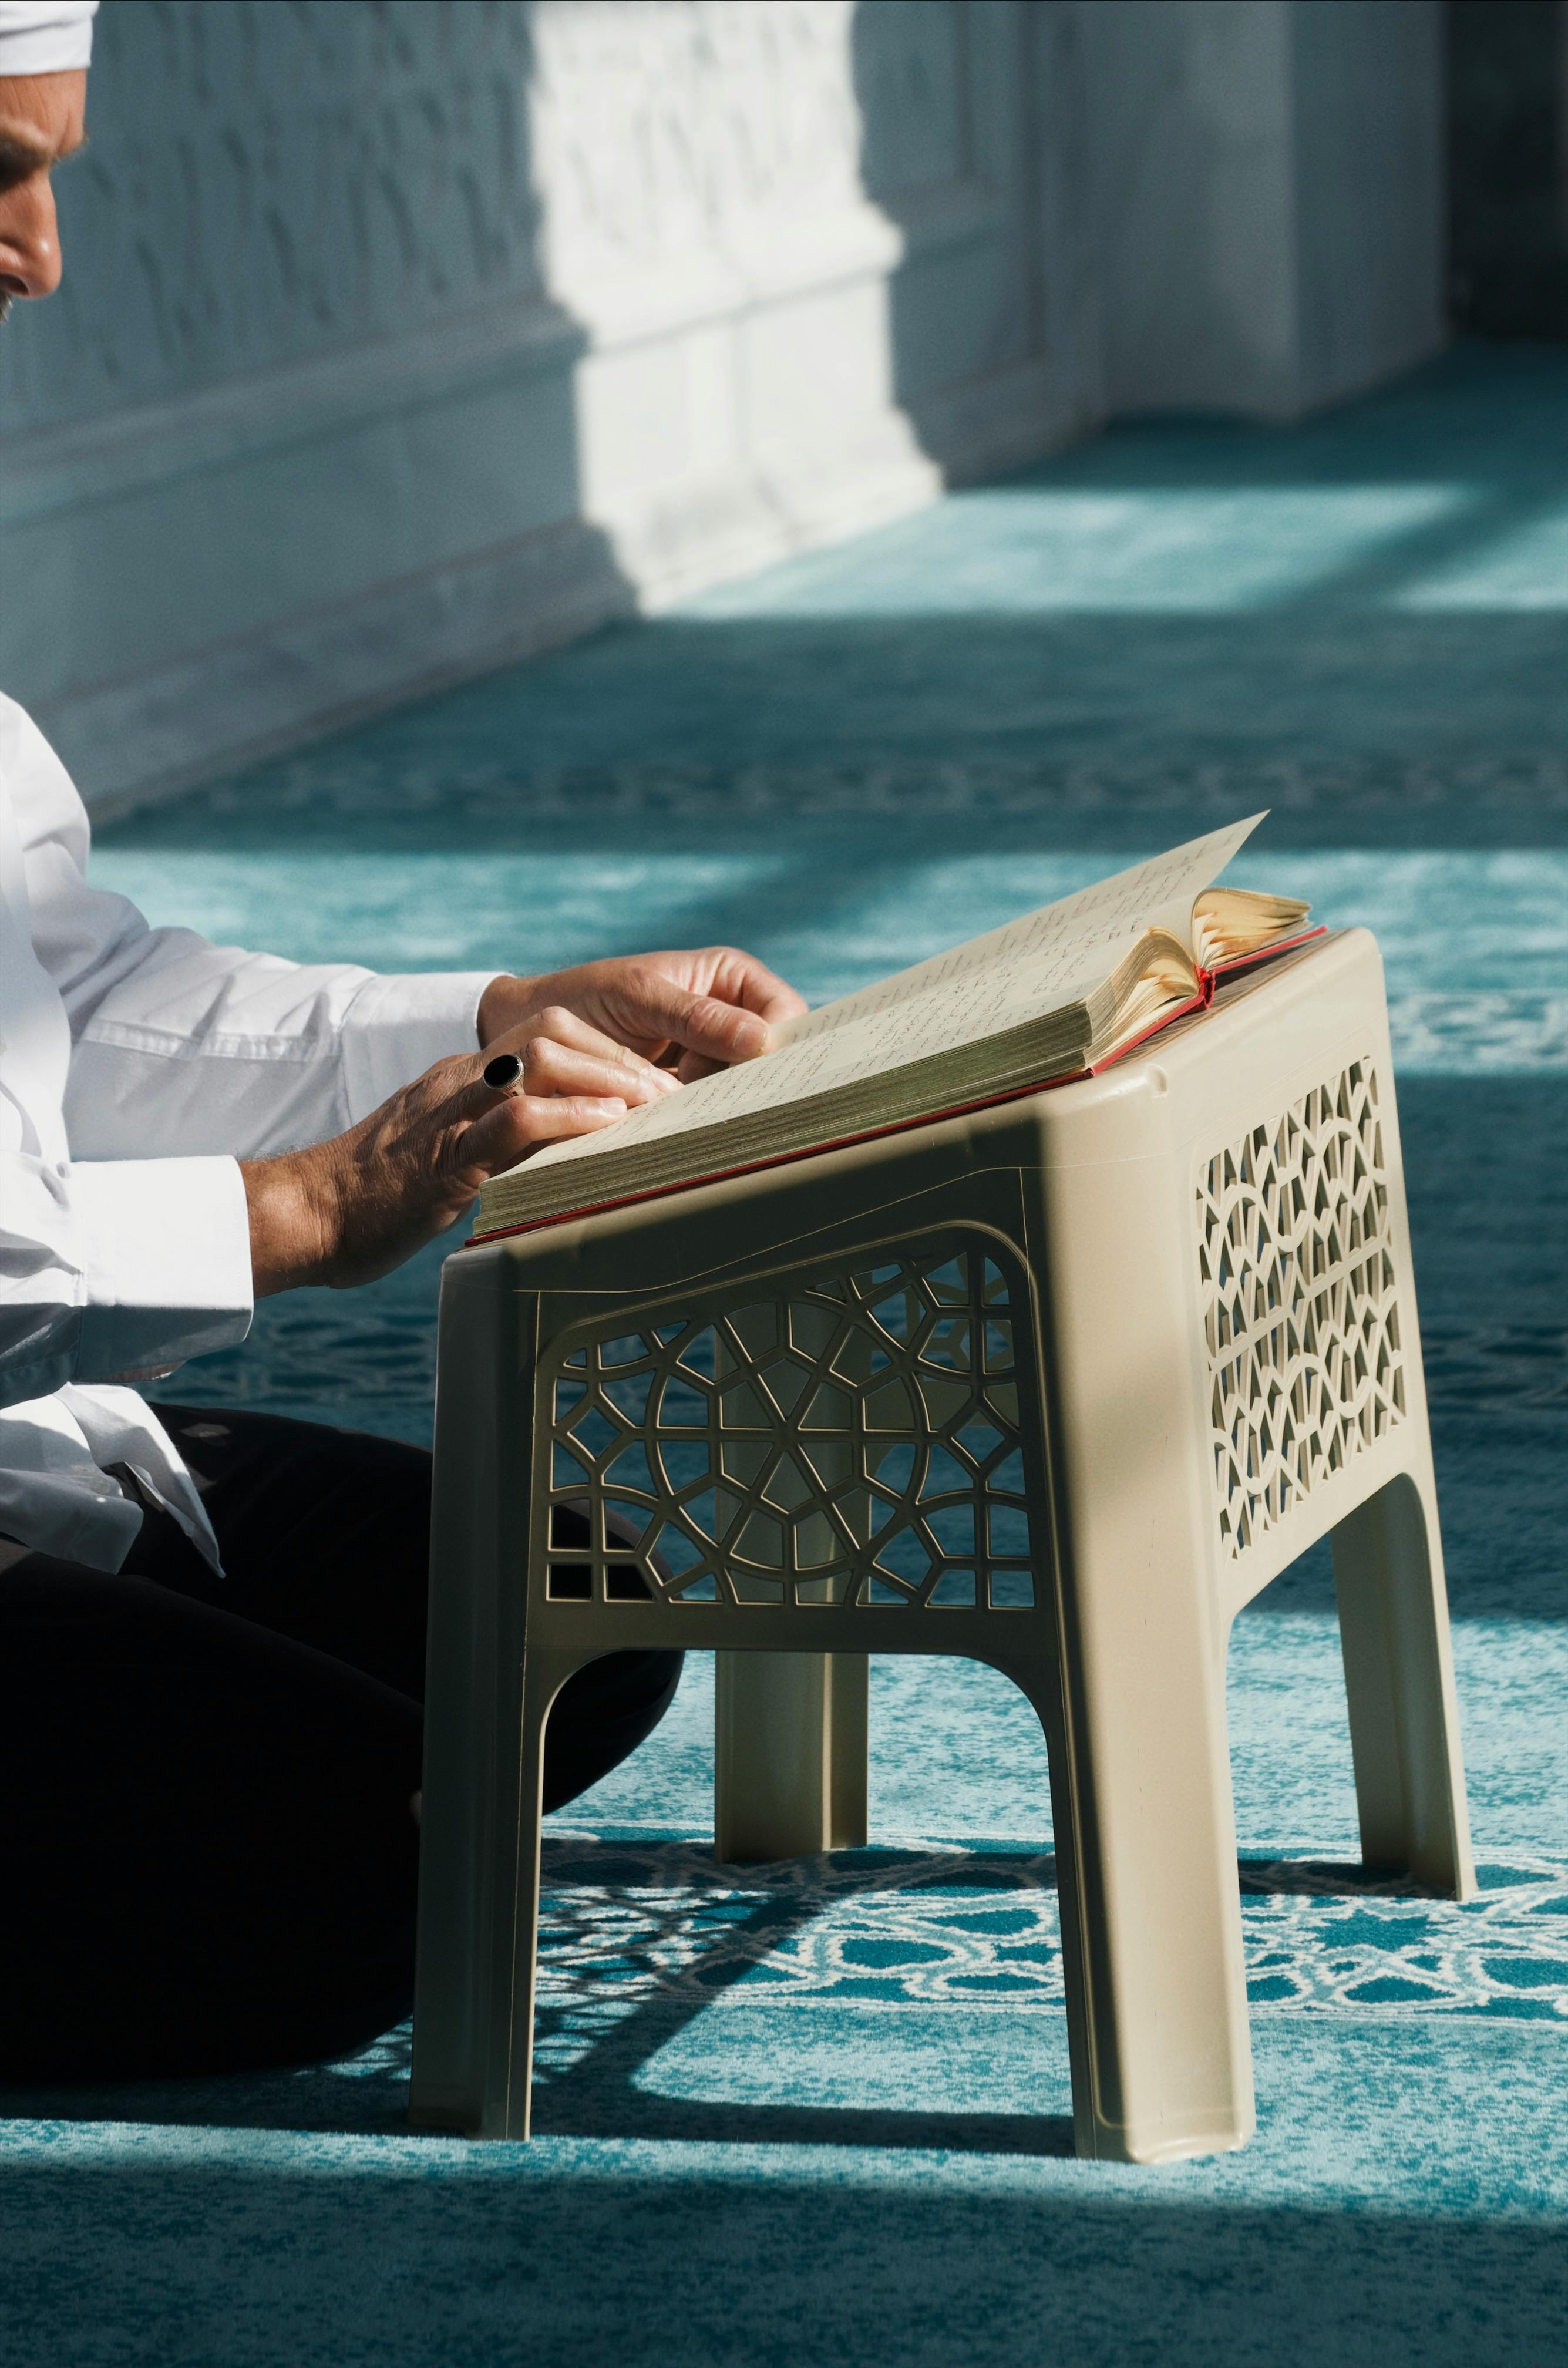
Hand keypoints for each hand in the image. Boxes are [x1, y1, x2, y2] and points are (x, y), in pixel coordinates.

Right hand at [241, 1011, 677, 1294]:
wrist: (307, 1215)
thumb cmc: (377, 1196)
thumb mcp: (448, 1153)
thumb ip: (496, 1142)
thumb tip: (559, 1155)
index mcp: (462, 1077)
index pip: (548, 1031)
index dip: (610, 1051)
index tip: (654, 1084)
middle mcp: (460, 1081)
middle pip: (555, 1029)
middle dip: (623, 1058)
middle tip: (671, 1096)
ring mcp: (451, 1114)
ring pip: (540, 1059)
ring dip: (608, 1078)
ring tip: (651, 1107)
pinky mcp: (445, 1157)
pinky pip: (514, 1118)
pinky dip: (569, 1116)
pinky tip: (606, 1127)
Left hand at [477, 948, 806, 1082]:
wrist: (534, 1033)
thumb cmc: (583, 998)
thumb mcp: (638, 998)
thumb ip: (697, 1017)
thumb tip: (762, 1040)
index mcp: (730, 975)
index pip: (783, 1010)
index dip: (773, 1043)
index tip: (739, 1069)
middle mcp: (731, 1013)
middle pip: (773, 1053)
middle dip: (753, 1078)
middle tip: (715, 1096)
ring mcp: (714, 1055)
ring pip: (748, 1084)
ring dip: (726, 1101)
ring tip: (689, 1108)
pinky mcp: (694, 1089)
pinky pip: (716, 1104)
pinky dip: (703, 1115)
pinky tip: (679, 1121)